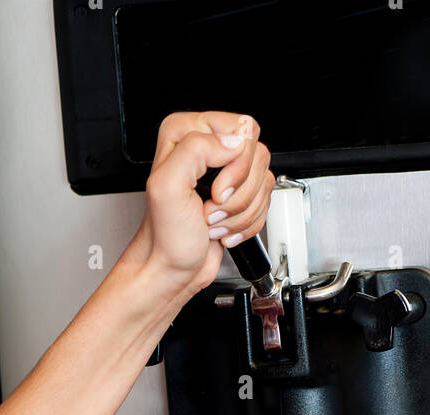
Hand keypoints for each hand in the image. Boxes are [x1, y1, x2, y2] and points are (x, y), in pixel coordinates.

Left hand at [128, 111, 273, 298]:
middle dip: (238, 194)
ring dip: (240, 212)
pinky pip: (264, 201)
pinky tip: (223, 227)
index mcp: (186, 132)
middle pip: (258, 156)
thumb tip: (234, 143)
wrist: (171, 268)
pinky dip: (246, 223)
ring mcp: (225, 171)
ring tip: (213, 220)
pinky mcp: (238, 194)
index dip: (236, 166)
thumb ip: (197, 150)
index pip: (242, 130)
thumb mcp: (168, 186)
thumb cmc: (165, 236)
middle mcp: (207, 146)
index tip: (214, 191)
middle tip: (212, 207)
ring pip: (263, 180)